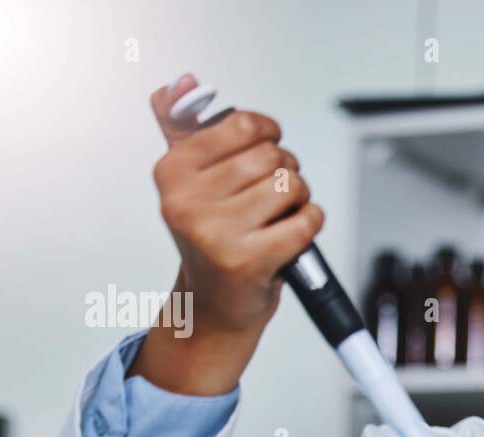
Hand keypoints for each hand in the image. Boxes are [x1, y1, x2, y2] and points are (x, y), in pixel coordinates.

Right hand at [129, 75, 324, 394]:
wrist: (213, 305)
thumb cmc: (212, 238)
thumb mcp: (190, 181)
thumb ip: (185, 127)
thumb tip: (183, 83)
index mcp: (173, 172)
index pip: (242, 125)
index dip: (268, 134)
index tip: (267, 146)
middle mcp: (187, 201)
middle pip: (272, 156)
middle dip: (285, 172)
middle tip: (272, 197)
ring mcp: (215, 233)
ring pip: (290, 186)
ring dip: (298, 199)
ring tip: (278, 216)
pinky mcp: (246, 260)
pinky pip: (305, 221)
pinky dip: (311, 223)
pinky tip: (294, 233)